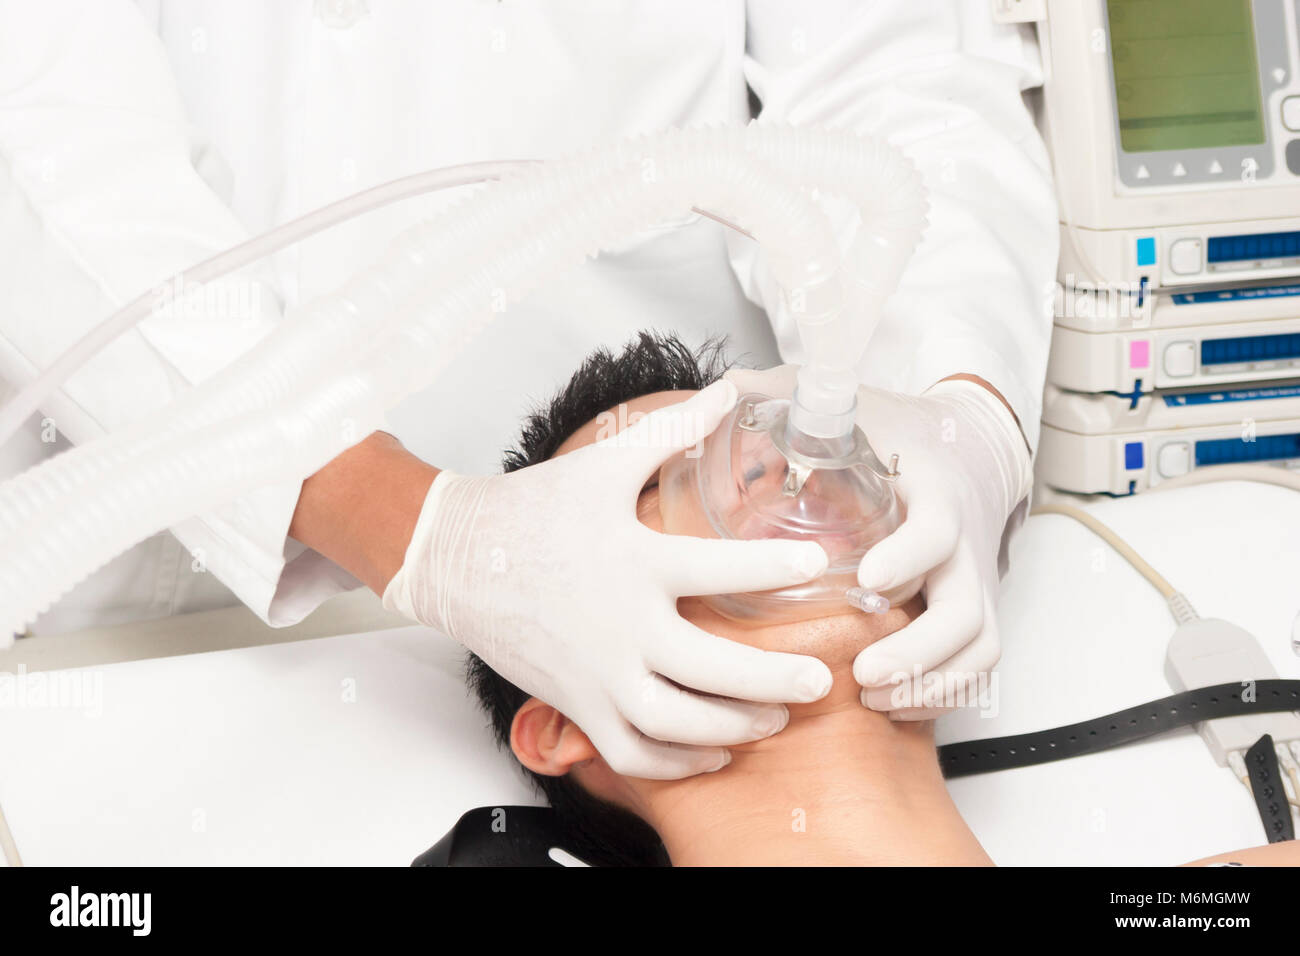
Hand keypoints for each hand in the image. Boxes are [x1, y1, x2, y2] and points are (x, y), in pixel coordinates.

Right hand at [383, 381, 834, 777]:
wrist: (456, 559)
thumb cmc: (532, 510)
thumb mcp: (604, 463)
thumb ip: (673, 429)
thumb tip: (729, 389)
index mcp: (633, 560)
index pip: (720, 568)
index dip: (774, 568)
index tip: (817, 567)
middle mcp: (620, 625)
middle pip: (713, 671)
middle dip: (774, 681)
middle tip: (819, 680)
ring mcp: (597, 674)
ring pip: (679, 724)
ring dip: (736, 727)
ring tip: (776, 719)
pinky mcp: (577, 704)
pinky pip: (634, 754)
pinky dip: (679, 763)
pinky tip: (715, 752)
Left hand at [725, 366, 1031, 719]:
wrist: (967, 443)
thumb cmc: (893, 428)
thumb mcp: (842, 402)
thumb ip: (781, 394)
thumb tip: (719, 391)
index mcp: (932, 490)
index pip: (936, 528)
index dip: (909, 556)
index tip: (870, 578)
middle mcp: (963, 541)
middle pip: (968, 607)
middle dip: (920, 650)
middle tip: (865, 673)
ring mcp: (973, 577)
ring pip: (979, 642)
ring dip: (932, 680)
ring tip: (872, 697)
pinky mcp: (973, 604)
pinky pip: (979, 660)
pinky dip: (945, 690)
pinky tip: (894, 703)